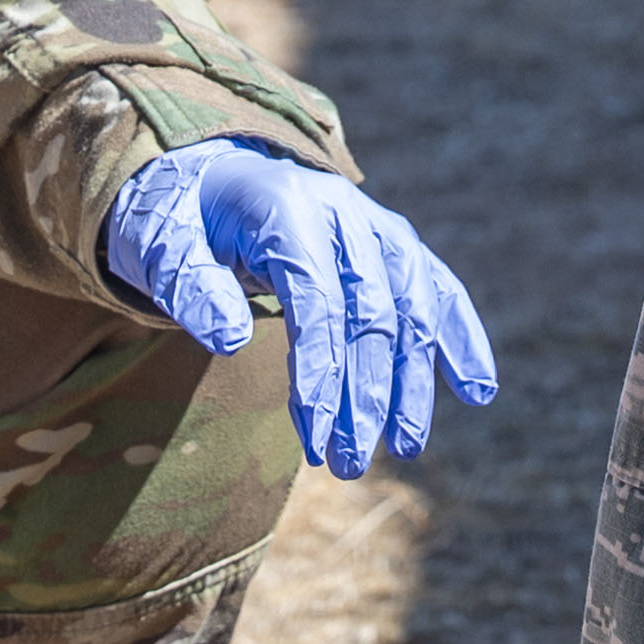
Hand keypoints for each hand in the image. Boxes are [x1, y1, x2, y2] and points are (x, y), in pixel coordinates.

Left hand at [103, 139, 496, 478]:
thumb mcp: (164, 250)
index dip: (321, 369)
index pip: (317, 298)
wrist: (210, 181)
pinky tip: (480, 391)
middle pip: (370, 310)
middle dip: (364, 392)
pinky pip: (439, 292)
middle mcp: (342, 211)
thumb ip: (191, 288)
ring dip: (414, 381)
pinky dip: (461, 339)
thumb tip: (229, 340)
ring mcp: (376, 227)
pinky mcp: (395, 247)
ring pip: (412, 307)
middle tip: (347, 463)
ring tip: (404, 449)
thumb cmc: (182, 225)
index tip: (315, 435)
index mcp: (286, 208)